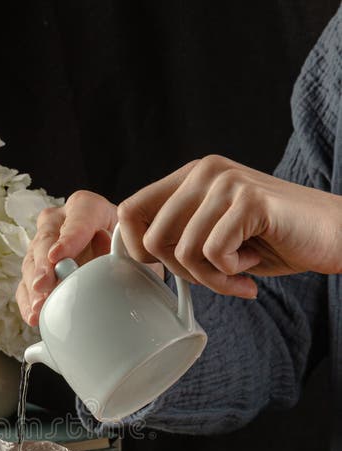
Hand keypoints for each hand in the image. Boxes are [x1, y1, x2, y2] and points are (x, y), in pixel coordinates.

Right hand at [16, 191, 116, 325]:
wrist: (124, 263)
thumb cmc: (129, 251)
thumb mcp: (135, 249)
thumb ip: (128, 252)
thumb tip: (117, 265)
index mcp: (88, 208)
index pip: (79, 215)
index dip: (69, 236)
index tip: (59, 256)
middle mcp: (61, 222)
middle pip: (47, 238)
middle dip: (44, 265)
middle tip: (44, 285)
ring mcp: (45, 246)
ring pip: (32, 262)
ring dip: (34, 287)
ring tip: (40, 306)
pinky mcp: (37, 271)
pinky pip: (26, 286)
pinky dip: (29, 303)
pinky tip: (34, 316)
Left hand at [118, 154, 341, 298]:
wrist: (333, 234)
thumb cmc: (274, 240)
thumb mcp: (215, 235)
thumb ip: (178, 235)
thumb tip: (134, 253)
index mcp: (190, 177)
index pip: (129, 211)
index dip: (135, 250)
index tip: (167, 270)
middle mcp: (204, 172)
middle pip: (151, 239)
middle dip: (182, 273)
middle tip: (217, 276)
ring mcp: (226, 182)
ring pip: (182, 251)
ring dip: (211, 278)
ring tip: (239, 271)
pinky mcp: (248, 201)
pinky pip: (214, 254)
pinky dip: (232, 272)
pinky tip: (254, 261)